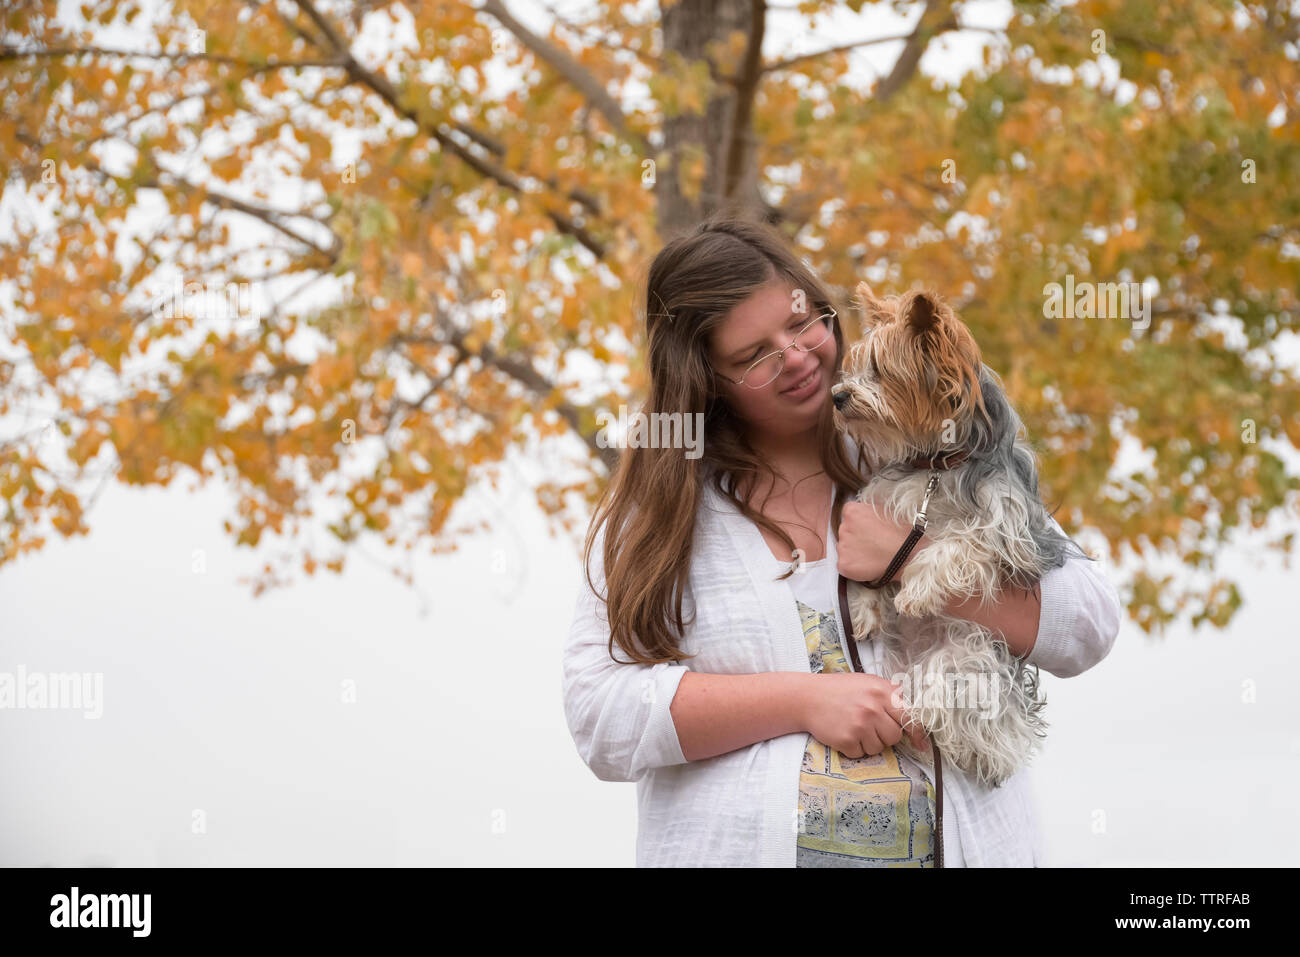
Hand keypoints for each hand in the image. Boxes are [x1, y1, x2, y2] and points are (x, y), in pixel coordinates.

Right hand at [801, 673, 927, 757]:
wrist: (807, 697)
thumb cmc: (841, 690)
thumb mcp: (869, 683)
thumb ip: (891, 695)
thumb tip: (916, 718)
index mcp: (882, 691)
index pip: (909, 717)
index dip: (917, 733)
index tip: (922, 745)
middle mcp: (873, 708)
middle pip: (894, 737)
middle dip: (884, 735)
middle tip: (869, 725)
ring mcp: (860, 725)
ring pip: (878, 748)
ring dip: (868, 743)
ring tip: (854, 728)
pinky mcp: (846, 739)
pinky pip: (860, 754)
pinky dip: (853, 749)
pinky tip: (844, 734)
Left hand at [836, 500, 927, 582]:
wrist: (910, 554)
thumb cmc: (903, 532)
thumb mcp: (886, 510)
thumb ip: (869, 510)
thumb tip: (866, 512)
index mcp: (852, 511)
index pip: (848, 515)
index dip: (859, 524)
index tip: (867, 529)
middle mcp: (844, 527)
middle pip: (845, 532)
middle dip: (856, 537)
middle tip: (872, 543)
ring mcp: (843, 546)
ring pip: (844, 548)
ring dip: (854, 552)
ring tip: (873, 554)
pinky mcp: (844, 564)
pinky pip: (845, 565)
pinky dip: (854, 567)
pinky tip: (869, 565)